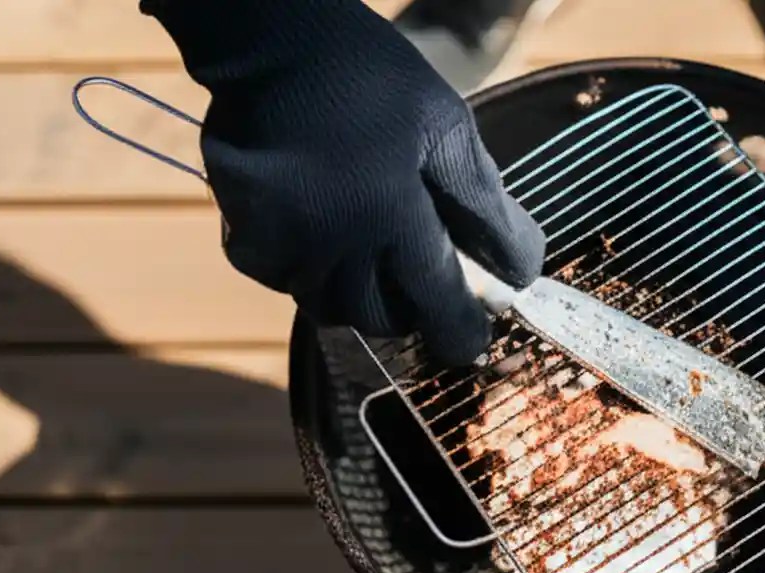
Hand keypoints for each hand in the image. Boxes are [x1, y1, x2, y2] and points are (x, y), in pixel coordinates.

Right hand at [141, 0, 545, 365]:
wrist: (271, 39)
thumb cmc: (372, 78)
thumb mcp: (447, 128)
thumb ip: (484, 205)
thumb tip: (520, 271)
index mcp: (391, 213)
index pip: (437, 303)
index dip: (461, 332)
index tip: (474, 342)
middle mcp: (331, 241)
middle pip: (378, 317)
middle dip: (409, 311)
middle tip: (424, 283)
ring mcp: (282, 241)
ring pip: (328, 307)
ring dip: (360, 297)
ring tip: (376, 258)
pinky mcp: (244, 233)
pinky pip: (283, 281)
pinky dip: (308, 275)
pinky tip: (323, 237)